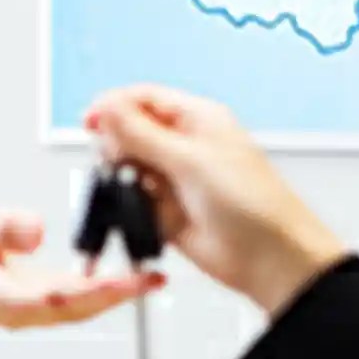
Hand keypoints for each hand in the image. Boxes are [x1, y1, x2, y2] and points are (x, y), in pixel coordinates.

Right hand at [0, 208, 166, 358]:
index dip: (81, 291)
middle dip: (115, 296)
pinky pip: (78, 300)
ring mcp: (30, 311)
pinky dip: (107, 289)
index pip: (41, 297)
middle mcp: (16, 309)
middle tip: (153, 278)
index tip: (112, 281)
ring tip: (152, 276)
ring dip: (118, 296)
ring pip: (81, 310)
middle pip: (73, 309)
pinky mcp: (39, 303)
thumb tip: (35, 229)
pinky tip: (130, 275)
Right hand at [83, 83, 348, 315]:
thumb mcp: (190, 159)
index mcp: (197, 120)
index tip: (90, 120)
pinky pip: (131, 200)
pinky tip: (138, 210)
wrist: (268, 259)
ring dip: (121, 177)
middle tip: (116, 159)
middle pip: (130, 131)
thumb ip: (141, 134)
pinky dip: (128, 205)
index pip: (144, 99)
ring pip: (127, 167)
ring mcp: (173, 179)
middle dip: (116, 144)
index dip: (113, 106)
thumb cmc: (254, 205)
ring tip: (131, 188)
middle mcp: (184, 146)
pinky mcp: (164, 211)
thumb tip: (107, 108)